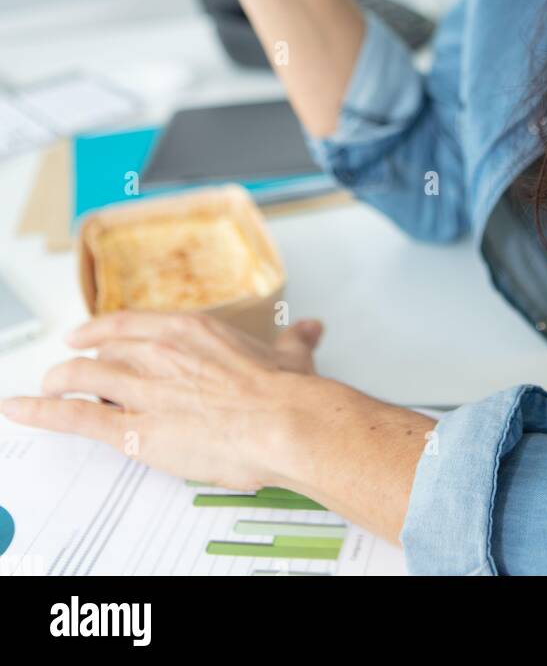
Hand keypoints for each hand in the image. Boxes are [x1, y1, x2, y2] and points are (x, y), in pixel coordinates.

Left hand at [0, 310, 324, 491]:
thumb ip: (296, 339)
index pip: (133, 323)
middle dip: (79, 358)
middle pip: (102, 349)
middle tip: (66, 367)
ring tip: (45, 388)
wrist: (283, 421)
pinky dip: (42, 413)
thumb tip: (312, 327)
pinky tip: (22, 410)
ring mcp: (143, 389)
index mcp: (191, 330)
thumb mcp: (293, 354)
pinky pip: (75, 418)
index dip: (104, 328)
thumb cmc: (286, 393)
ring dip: (58, 382)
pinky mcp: (134, 429)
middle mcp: (159, 353)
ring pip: (82, 377)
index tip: (89, 332)